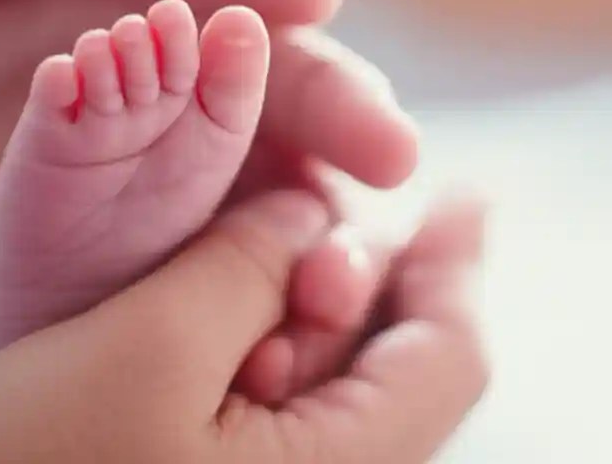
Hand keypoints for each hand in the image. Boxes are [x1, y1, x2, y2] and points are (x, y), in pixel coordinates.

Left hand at [0, 0, 418, 335]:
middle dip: (323, 230)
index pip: (290, 84)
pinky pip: (100, 336)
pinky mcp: (24, 294)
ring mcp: (97, 227)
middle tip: (344, 266)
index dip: (344, 111)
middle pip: (272, 194)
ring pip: (212, 277)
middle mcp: (157, 145)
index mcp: (178, 51)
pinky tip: (183, 373)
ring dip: (260, 310)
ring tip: (286, 336)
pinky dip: (149, 359)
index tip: (388, 147)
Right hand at [0, 191, 489, 463]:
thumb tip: (312, 213)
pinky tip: (214, 309)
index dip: (455, 266)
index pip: (447, 360)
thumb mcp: (147, 346)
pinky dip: (254, 348)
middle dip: (359, 280)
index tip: (464, 195)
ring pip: (325, 391)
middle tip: (314, 211)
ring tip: (262, 248)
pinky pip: (267, 417)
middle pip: (391, 372)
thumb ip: (248, 265)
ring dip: (301, 311)